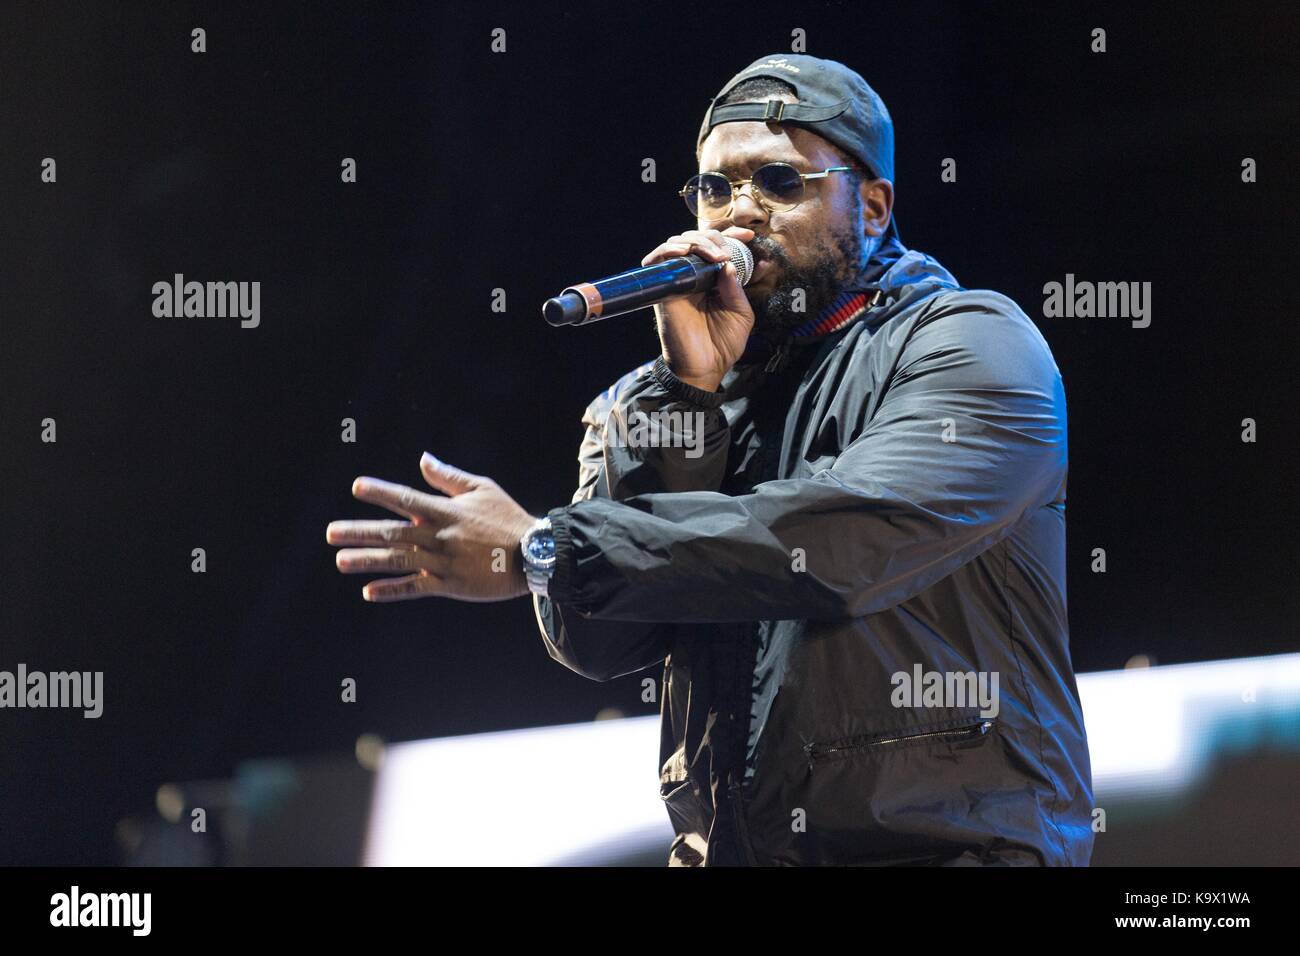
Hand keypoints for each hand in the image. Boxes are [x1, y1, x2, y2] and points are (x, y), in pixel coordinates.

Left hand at [327, 453, 536, 602]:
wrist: (534, 555)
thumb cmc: (508, 519)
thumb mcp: (483, 489)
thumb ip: (449, 477)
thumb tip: (423, 459)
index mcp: (446, 511)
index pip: (406, 498)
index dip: (380, 492)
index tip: (356, 487)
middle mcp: (439, 536)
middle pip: (392, 532)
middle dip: (359, 532)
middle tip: (330, 533)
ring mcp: (442, 562)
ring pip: (398, 561)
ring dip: (367, 561)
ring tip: (340, 560)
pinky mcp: (449, 584)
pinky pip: (415, 588)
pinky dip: (392, 590)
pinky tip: (369, 592)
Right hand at [641, 226, 754, 391]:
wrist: (705, 368)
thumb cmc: (723, 345)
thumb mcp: (742, 314)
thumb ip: (736, 287)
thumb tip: (729, 263)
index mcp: (714, 280)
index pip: (718, 248)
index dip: (732, 236)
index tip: (749, 236)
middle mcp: (694, 277)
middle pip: (697, 239)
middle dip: (715, 238)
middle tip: (728, 251)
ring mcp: (677, 282)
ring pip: (678, 244)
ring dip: (697, 241)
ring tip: (715, 255)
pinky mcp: (663, 290)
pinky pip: (658, 260)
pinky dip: (668, 250)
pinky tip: (685, 251)